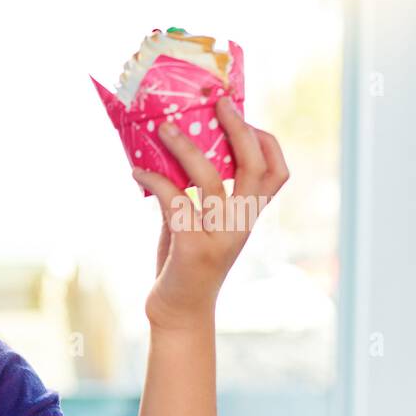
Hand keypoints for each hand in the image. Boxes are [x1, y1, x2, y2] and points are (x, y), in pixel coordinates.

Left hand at [132, 96, 289, 329]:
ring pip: (212, 180)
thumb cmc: (184, 264)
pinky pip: (176, 202)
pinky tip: (138, 171)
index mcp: (248, 217)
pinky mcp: (193, 248)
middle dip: (239, 130)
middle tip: (217, 103)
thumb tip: (171, 152)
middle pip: (256, 168)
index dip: (265, 140)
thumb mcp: (193, 223)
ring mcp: (220, 237)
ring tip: (164, 128)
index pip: (277, 173)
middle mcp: (240, 225)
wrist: (178, 312)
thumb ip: (190, 193)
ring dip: (187, 148)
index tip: (240, 114)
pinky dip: (156, 180)